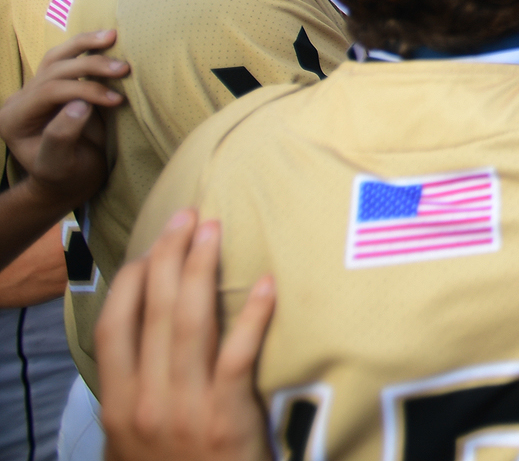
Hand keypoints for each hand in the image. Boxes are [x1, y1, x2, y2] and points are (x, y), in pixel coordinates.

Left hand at [0, 30, 126, 211]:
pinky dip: (86, 47)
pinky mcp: (53, 86)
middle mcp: (20, 101)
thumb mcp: (59, 165)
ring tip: (113, 35)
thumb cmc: (65, 178)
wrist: (68, 179)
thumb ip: (61, 137)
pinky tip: (106, 39)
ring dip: (85, 44)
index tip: (117, 101)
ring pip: (56, 56)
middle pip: (53, 70)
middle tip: (125, 68)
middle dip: (91, 65)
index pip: (49, 91)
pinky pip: (65, 59)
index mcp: (13, 120)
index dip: (84, 90)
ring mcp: (35, 91)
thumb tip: (79, 105)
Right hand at [99, 211, 273, 460]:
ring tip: (215, 231)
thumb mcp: (132, 443)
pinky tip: (267, 284)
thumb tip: (136, 347)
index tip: (148, 247)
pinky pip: (238, 357)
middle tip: (187, 216)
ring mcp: (184, 410)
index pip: (113, 328)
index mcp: (117, 406)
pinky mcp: (225, 419)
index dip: (129, 282)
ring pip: (189, 325)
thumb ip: (133, 397)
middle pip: (153, 314)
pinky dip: (252, 317)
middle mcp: (144, 404)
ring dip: (202, 271)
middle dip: (169, 258)